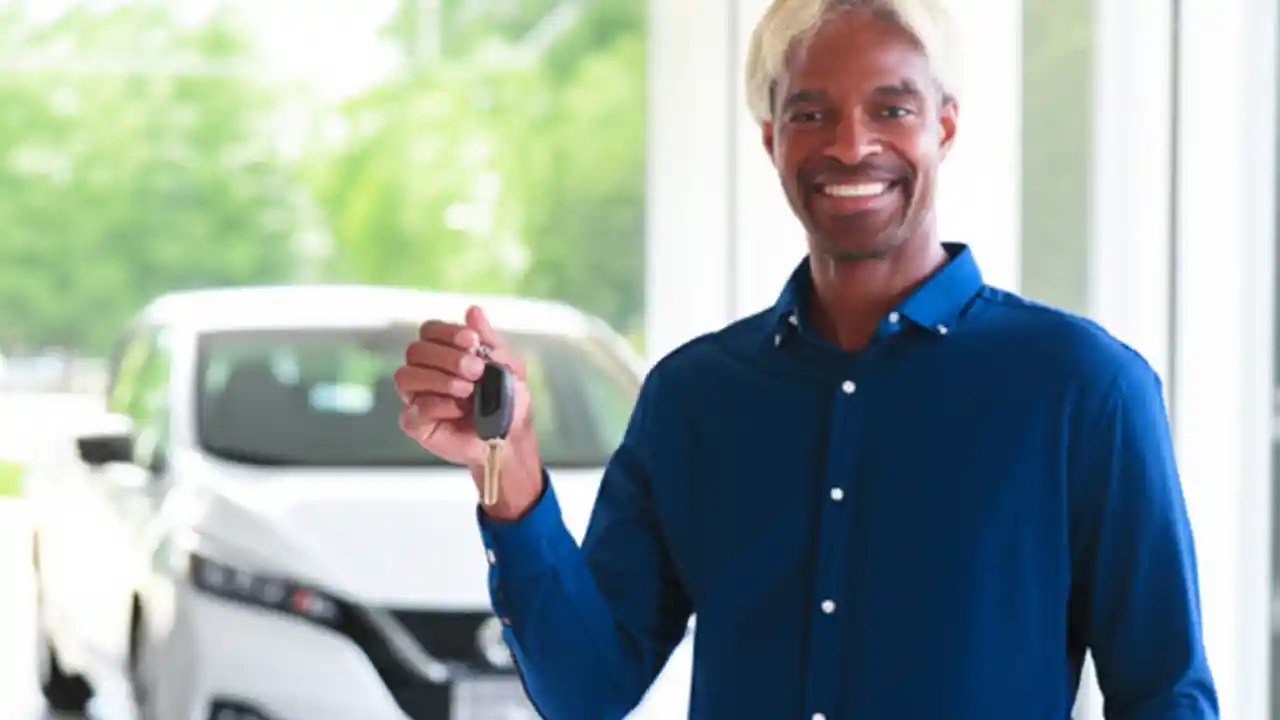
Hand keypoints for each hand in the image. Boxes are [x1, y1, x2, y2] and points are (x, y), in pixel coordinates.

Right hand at [395, 306, 543, 519]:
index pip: (429, 330)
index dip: (447, 332)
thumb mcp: (508, 366)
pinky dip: (436, 405)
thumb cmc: (507, 400)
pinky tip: (458, 409)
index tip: (472, 341)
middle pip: (415, 350)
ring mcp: (416, 398)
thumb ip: (490, 341)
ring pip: (405, 377)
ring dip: (439, 379)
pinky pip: (412, 411)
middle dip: (447, 357)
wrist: (510, 438)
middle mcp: (424, 371)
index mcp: (443, 352)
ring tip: (467, 390)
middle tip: (475, 370)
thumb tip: (473, 311)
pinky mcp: (416, 424)